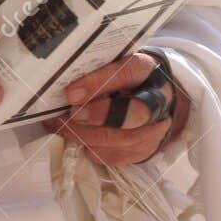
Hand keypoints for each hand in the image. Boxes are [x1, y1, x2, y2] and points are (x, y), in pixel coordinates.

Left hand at [46, 52, 190, 165]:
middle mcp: (158, 102)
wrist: (156, 99)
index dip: (98, 84)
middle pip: (133, 114)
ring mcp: (154, 130)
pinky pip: (113, 156)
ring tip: (62, 126)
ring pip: (119, 139)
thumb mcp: (115, 64)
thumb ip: (96, 72)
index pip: (127, 73)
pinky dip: (90, 148)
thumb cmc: (125, 78)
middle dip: (98, 116)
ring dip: (86, 135)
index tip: (71, 93)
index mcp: (147, 71)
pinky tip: (77, 137)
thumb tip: (68, 90)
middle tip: (70, 115)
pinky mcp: (144, 151)